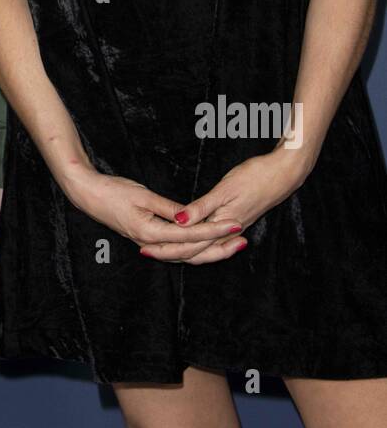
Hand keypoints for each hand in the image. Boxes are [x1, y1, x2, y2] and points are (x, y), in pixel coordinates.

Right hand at [60, 162, 243, 260]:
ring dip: (208, 249)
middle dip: (219, 247)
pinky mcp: (147, 239)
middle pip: (191, 253)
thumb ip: (169, 208)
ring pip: (184, 254)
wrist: (88, 196)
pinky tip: (205, 242)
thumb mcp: (143, 195)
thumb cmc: (113, 191)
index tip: (235, 224)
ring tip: (230, 242)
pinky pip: (175, 249)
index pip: (191, 235)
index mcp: (150, 233)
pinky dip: (193, 247)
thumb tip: (192, 217)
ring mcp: (148, 243)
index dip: (215, 229)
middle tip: (242, 239)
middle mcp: (150, 244)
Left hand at [139, 149, 309, 263]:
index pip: (188, 245)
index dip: (166, 248)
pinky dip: (197, 241)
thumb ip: (201, 208)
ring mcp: (232, 228)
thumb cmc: (255, 177)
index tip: (145, 248)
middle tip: (146, 251)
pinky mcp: (236, 220)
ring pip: (203, 247)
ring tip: (161, 249)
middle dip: (170, 252)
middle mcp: (226, 233)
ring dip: (183, 249)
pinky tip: (190, 236)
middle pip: (194, 250)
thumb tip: (180, 223)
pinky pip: (212, 239)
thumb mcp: (225, 190)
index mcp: (220, 226)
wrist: (284, 175)